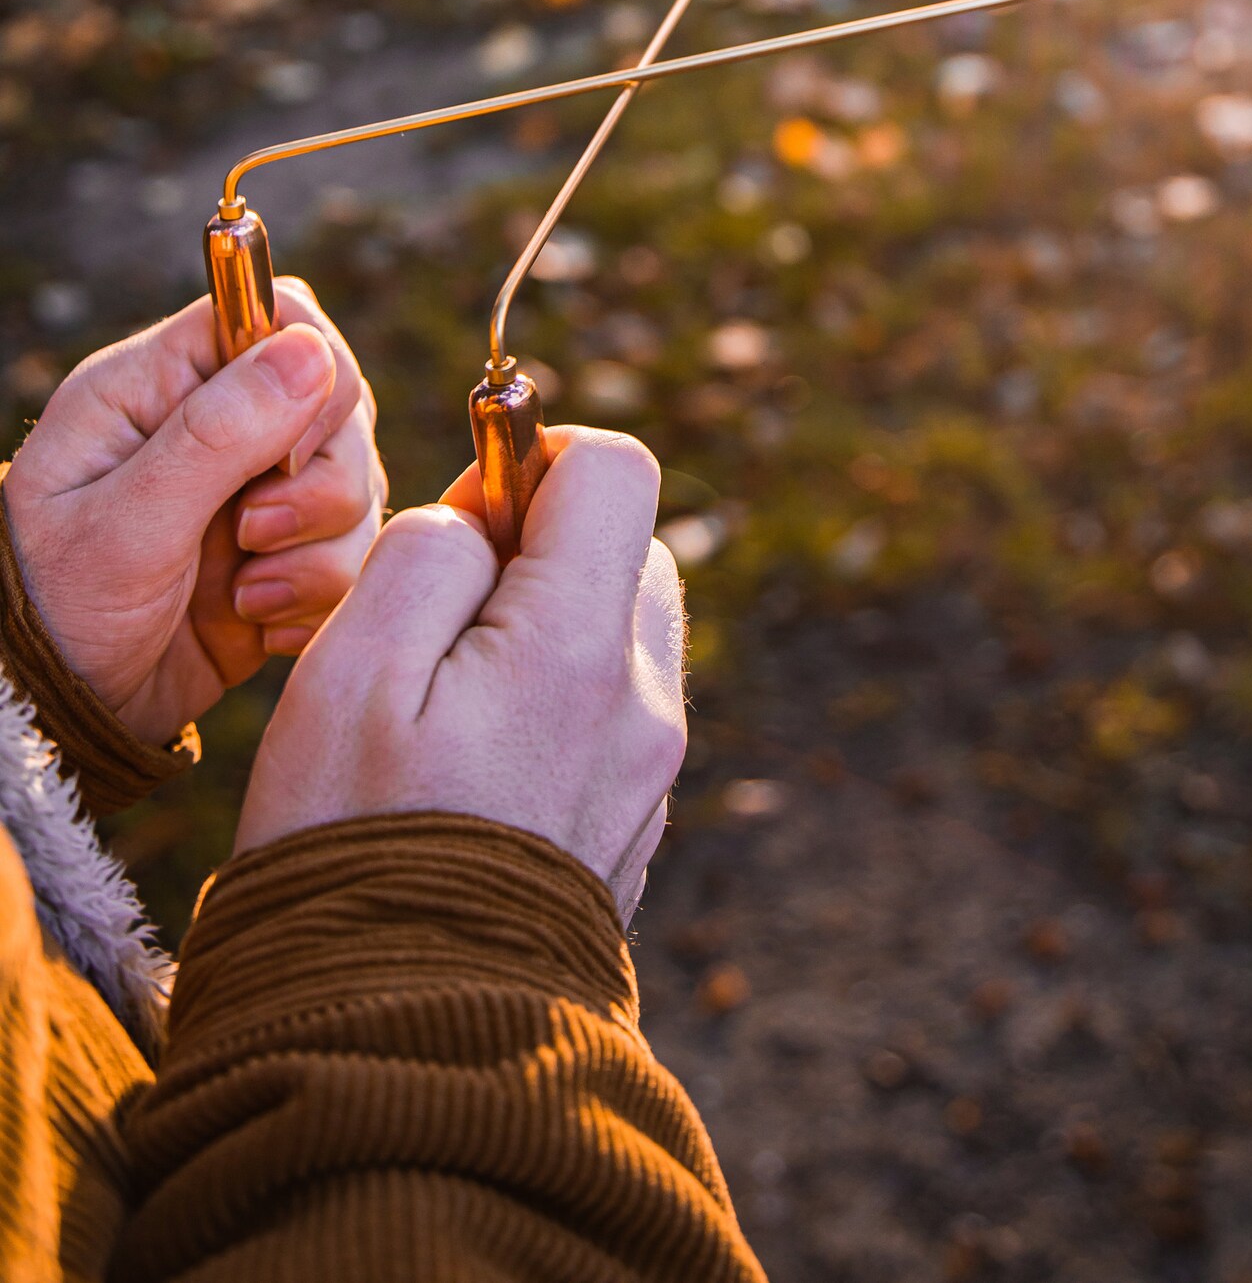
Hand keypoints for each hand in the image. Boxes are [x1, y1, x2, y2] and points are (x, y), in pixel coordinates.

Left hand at [4, 280, 384, 745]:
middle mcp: (218, 425)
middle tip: (252, 534)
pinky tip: (265, 626)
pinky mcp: (289, 555)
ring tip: (247, 599)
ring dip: (319, 549)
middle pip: (339, 400)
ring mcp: (259, 490)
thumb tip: (312, 349)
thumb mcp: (125, 524)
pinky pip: (355, 551)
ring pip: (357, 480)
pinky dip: (323, 594)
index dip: (309, 370)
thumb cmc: (58, 610)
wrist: (61, 719)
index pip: (277, 316)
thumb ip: (216, 433)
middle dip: (319, 480)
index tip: (284, 450)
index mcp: (160, 386)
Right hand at [235, 428, 685, 922]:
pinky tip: (473, 770)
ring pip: (619, 632)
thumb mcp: (351, 669)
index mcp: (580, 646)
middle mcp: (641, 703)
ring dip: (547, 628)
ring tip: (449, 702)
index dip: (534, 459)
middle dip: (539, 548)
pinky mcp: (632, 824)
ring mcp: (648, 771)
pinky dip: (554, 705)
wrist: (395, 1043)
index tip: (465, 518)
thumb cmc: (351, 843)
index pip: (616, 470)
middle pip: (627, 549)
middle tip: (440, 617)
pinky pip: (609, 715)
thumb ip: (428, 553)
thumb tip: (483, 520)